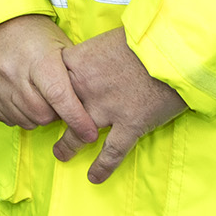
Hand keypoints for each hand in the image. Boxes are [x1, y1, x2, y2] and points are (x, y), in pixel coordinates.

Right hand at [0, 14, 97, 153]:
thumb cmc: (30, 32)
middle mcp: (13, 73)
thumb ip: (73, 72)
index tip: (90, 133)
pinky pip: (7, 119)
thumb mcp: (58, 42)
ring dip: (37, 116)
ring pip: (25, 120)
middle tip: (58, 102)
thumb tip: (91, 100)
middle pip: (42, 114)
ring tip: (39, 98)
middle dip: (56, 115)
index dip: (77, 119)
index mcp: (38, 59)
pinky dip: (19, 115)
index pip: (60, 97)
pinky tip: (21, 98)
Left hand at [58, 28, 186, 182]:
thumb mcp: (109, 38)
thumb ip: (94, 54)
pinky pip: (112, 151)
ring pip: (78, 133)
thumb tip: (93, 59)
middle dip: (50, 121)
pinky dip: (102, 167)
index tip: (44, 99)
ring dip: (67, 146)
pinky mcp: (130, 124)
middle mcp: (86, 87)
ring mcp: (107, 108)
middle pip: (59, 109)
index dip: (45, 92)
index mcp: (78, 63)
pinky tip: (94, 178)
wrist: (173, 48)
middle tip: (42, 129)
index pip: (50, 81)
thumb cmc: (144, 38)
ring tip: (60, 154)